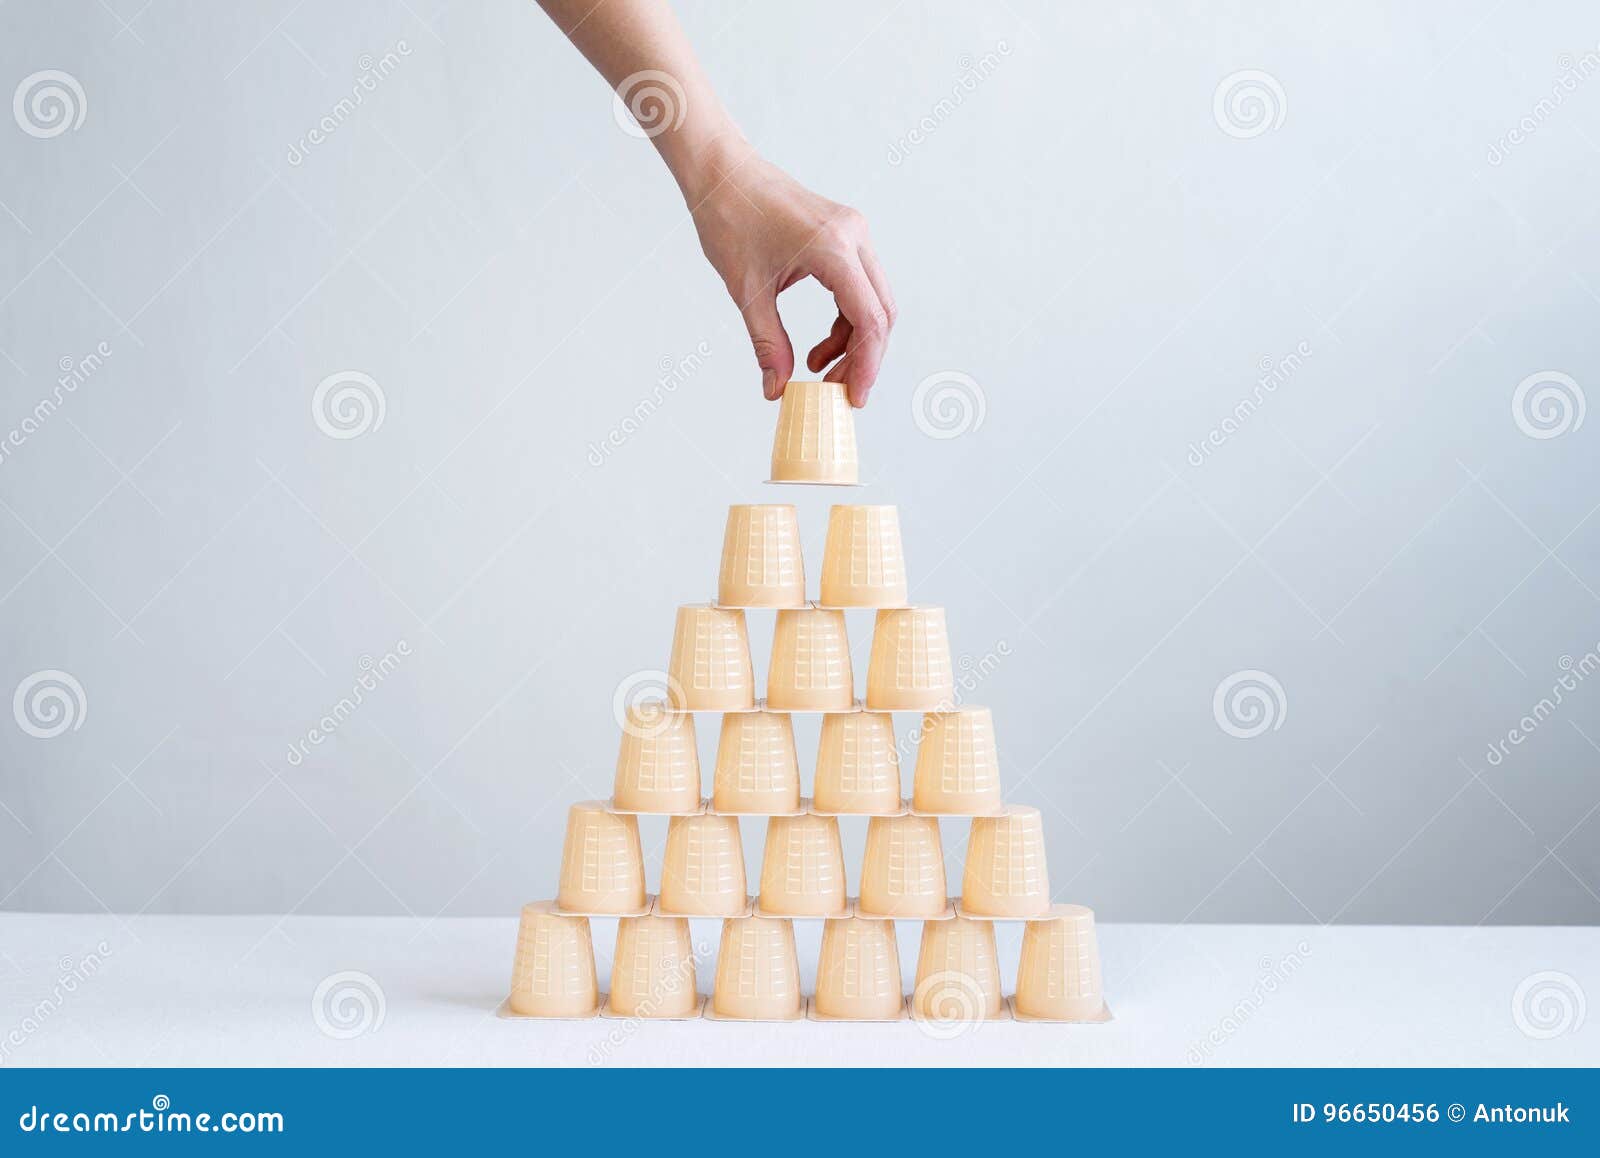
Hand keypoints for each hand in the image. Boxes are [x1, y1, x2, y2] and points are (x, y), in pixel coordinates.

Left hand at [686, 143, 895, 406]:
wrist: (722, 173)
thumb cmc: (730, 219)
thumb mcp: (747, 291)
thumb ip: (768, 343)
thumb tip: (776, 390)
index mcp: (832, 249)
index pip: (869, 318)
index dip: (866, 365)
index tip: (853, 398)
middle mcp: (853, 237)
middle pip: (880, 313)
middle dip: (862, 358)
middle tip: (836, 391)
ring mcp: (853, 233)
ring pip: (873, 302)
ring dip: (852, 342)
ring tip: (817, 367)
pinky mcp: (845, 234)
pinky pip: (859, 287)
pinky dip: (844, 320)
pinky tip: (819, 344)